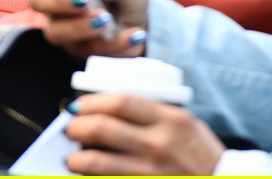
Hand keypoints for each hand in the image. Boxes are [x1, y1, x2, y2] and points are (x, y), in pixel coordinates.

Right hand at [27, 0, 147, 58]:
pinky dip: (112, 43)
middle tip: (85, 0)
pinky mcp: (76, 49)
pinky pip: (86, 51)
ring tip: (108, 20)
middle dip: (59, 0)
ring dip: (82, 27)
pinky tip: (133, 34)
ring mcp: (62, 26)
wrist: (139, 19)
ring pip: (56, 32)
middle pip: (38, 0)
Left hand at [65, 93, 224, 174]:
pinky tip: (89, 176)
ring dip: (77, 159)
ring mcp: (152, 172)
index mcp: (169, 120)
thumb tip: (108, 102)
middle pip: (102, 129)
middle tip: (71, 128)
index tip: (78, 104)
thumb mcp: (184, 122)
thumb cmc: (200, 153)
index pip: (120, 102)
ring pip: (98, 163)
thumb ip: (152, 110)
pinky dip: (92, 178)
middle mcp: (159, 145)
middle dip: (76, 127)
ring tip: (73, 158)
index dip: (91, 101)